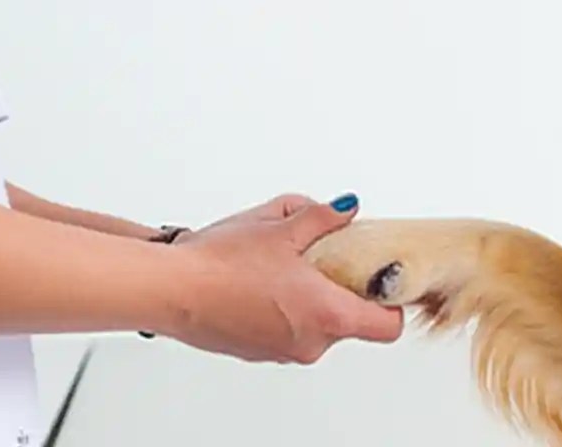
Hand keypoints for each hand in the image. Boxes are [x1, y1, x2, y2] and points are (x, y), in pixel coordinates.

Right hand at [162, 194, 403, 363]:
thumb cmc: (221, 263)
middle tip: (322, 256)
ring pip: (315, 325)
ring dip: (309, 296)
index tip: (380, 277)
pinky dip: (283, 308)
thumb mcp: (282, 225)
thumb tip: (345, 210)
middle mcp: (310, 342)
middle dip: (341, 287)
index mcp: (327, 314)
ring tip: (281, 263)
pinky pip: (286, 330)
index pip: (388, 325)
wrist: (170, 288)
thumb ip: (323, 216)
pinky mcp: (257, 351)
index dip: (391, 301)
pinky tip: (259, 280)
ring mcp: (282, 351)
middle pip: (350, 321)